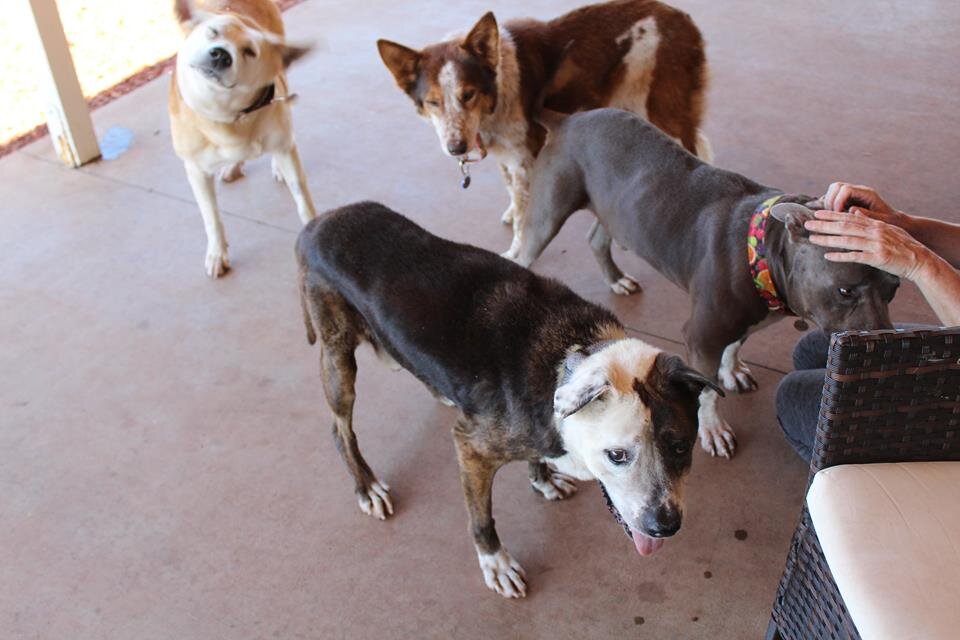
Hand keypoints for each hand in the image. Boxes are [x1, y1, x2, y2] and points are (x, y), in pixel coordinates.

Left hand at [804, 209, 932, 280]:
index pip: (849, 217)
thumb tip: (854, 212)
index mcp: (875, 224)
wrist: (920, 260)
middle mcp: (874, 232)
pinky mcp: (878, 258)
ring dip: (828, 239)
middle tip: (807, 224)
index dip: (832, 215)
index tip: (817, 214)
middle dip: (824, 225)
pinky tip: (828, 256)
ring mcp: (876, 244)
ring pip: (847, 240)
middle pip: (845, 226)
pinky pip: (855, 256)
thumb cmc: (902, 246)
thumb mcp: (887, 229)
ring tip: (812, 239)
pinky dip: (841, 256)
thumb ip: (870, 221)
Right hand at [822, 182, 907, 227]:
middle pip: (836, 186)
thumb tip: (851, 210)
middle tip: (832, 216)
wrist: (894, 221)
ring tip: (832, 217)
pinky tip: (834, 217)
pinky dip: (830, 206)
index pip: (846, 190)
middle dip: (830, 201)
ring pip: (833, 190)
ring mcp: (853, 195)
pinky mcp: (849, 200)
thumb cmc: (890, 222)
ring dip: (828, 203)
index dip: (838, 201)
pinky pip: (834, 197)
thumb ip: (867, 215)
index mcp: (867, 194)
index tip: (838, 215)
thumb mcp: (881, 221)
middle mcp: (859, 191)